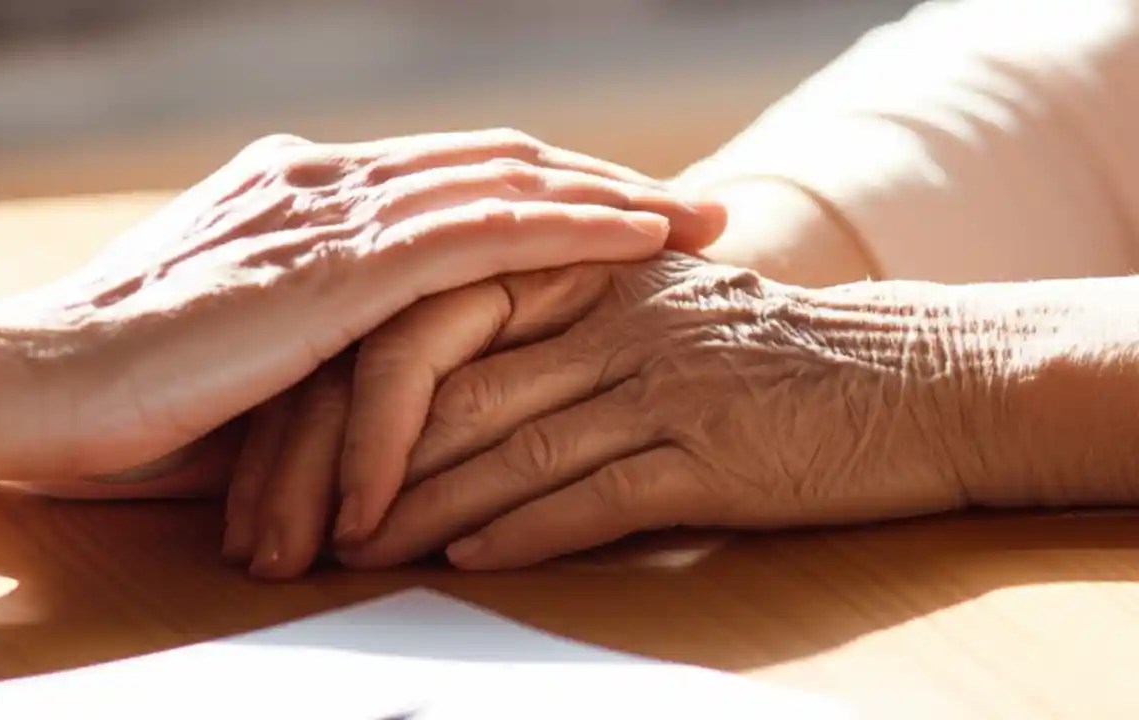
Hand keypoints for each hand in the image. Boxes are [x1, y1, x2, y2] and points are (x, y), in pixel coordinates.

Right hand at [19, 129, 723, 495]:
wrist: (40, 383)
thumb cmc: (129, 382)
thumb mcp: (235, 330)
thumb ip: (307, 317)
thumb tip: (366, 347)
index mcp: (302, 191)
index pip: (448, 178)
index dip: (540, 192)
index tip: (617, 213)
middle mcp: (326, 181)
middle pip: (495, 165)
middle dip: (601, 184)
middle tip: (690, 206)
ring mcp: (334, 213)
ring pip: (503, 185)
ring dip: (609, 200)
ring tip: (694, 218)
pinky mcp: (339, 265)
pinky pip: (483, 233)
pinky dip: (568, 230)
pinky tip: (636, 238)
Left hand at [326, 253, 968, 570]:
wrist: (913, 382)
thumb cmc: (773, 357)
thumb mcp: (659, 315)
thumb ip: (554, 337)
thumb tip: (441, 405)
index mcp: (588, 273)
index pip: (433, 319)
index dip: (355, 391)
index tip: (302, 457)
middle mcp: (614, 318)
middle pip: (450, 387)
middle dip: (360, 463)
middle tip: (298, 522)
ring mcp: (663, 384)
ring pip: (508, 444)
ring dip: (422, 506)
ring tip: (355, 551)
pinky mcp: (711, 455)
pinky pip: (594, 494)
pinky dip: (520, 530)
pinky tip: (465, 559)